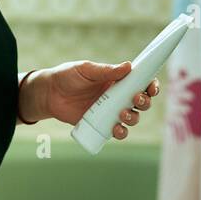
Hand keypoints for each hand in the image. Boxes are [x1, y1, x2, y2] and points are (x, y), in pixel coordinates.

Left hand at [39, 61, 159, 139]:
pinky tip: (116, 129)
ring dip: (133, 118)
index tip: (152, 87)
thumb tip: (128, 66)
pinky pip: (117, 132)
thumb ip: (106, 71)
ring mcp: (110, 112)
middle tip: (136, 99)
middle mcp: (118, 97)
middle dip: (145, 102)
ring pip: (132, 118)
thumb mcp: (87, 70)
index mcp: (118, 80)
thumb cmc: (68, 76)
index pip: (141, 83)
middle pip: (141, 102)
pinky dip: (121, 132)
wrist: (49, 93)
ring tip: (122, 114)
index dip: (151, 85)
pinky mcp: (101, 125)